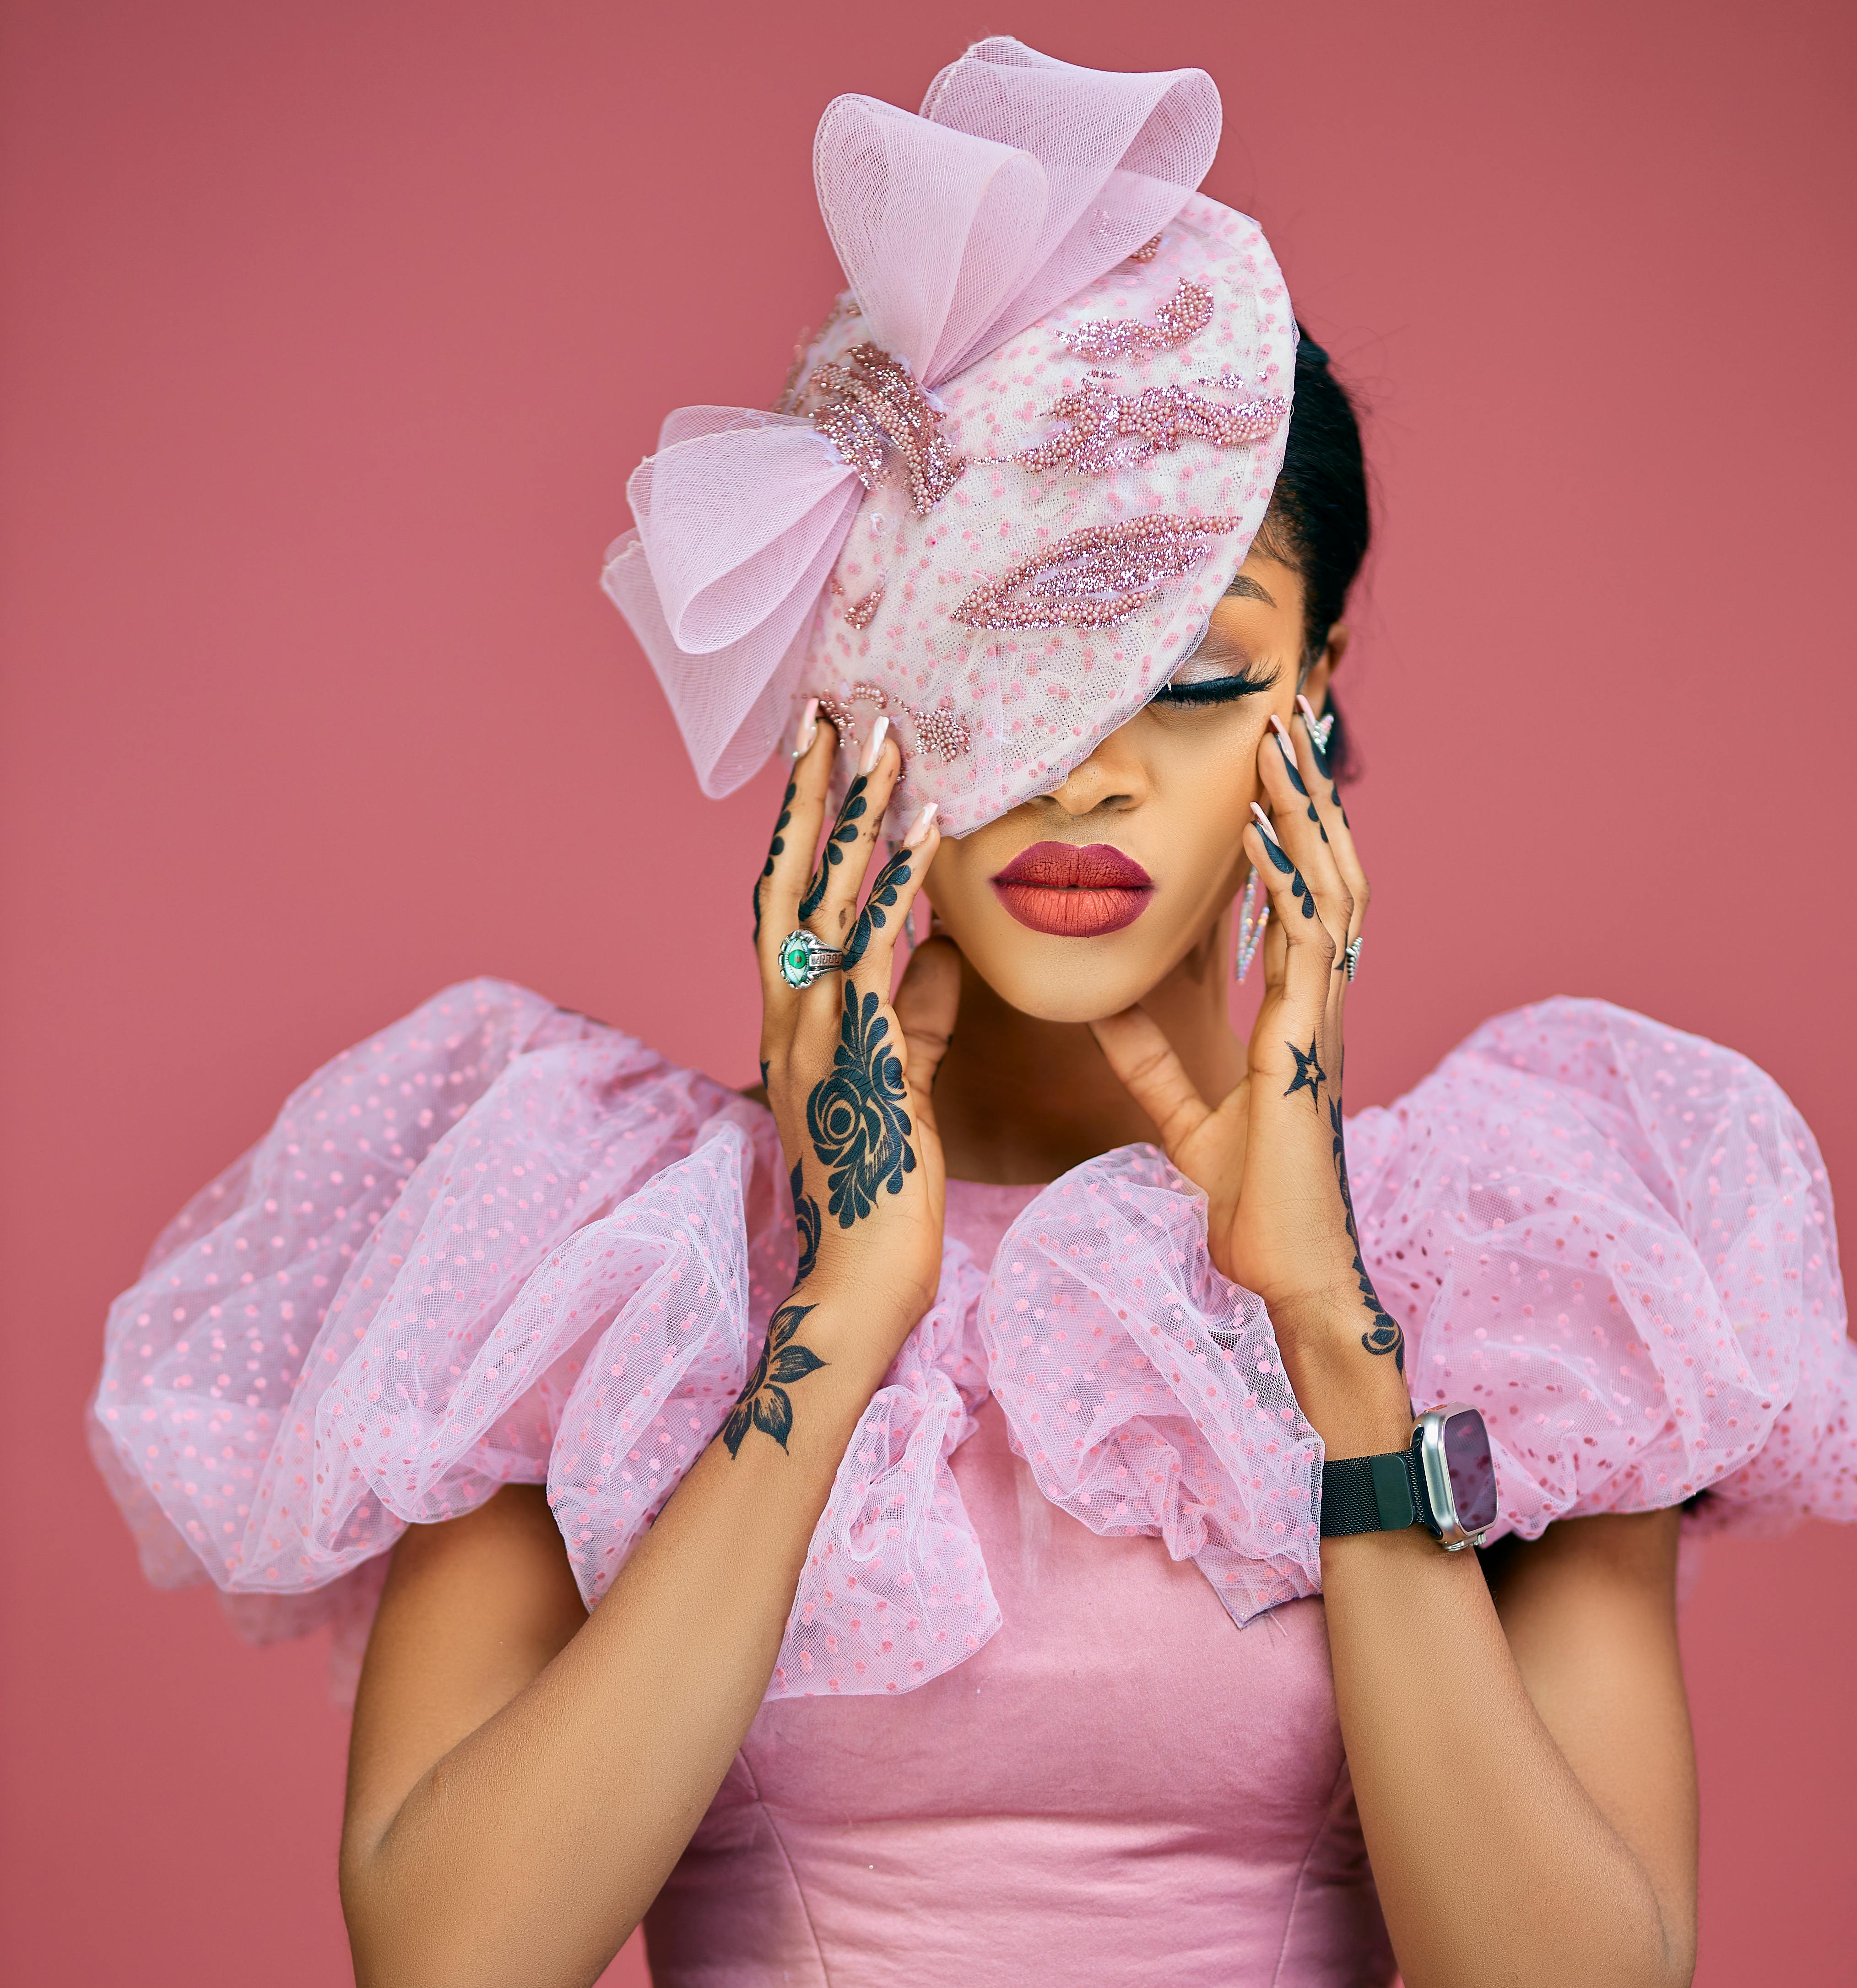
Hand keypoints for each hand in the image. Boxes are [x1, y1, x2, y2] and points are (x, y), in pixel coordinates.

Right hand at [754, 705, 958, 1349]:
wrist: (868, 1278)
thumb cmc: (886, 1191)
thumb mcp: (897, 1087)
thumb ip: (911, 1018)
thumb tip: (938, 956)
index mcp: (790, 1025)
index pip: (788, 907)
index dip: (798, 828)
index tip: (816, 758)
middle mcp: (787, 1019)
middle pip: (787, 881)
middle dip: (806, 794)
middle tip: (828, 709)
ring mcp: (814, 1035)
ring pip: (824, 901)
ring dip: (852, 814)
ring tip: (884, 738)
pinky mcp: (859, 1054)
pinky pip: (876, 951)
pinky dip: (898, 886)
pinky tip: (926, 830)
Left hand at [1091, 702, 1408, 1381]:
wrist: (1286, 1269)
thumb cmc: (1252, 1203)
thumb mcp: (1184, 1115)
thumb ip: (1151, 1057)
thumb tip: (1106, 1003)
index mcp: (1295, 1012)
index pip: (1297, 897)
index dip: (1286, 830)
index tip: (1261, 767)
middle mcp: (1319, 1002)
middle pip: (1328, 870)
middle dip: (1308, 795)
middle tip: (1283, 719)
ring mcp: (1322, 1018)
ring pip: (1331, 887)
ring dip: (1308, 814)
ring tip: (1283, 745)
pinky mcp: (1307, 1042)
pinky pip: (1308, 942)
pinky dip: (1289, 881)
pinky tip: (1265, 834)